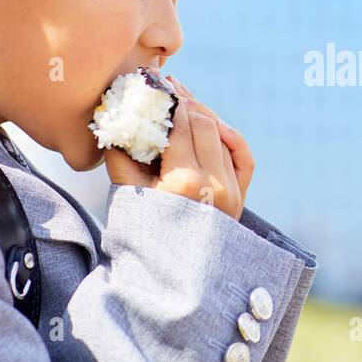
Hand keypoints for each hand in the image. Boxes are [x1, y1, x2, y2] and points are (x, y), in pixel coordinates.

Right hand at [102, 76, 253, 219]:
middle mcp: (215, 184)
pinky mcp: (240, 198)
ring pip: (222, 136)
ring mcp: (232, 191)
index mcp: (185, 181)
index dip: (168, 101)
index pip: (181, 125)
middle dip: (186, 102)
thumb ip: (121, 153)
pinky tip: (216, 124)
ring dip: (204, 115)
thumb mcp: (125, 192)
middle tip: (170, 86)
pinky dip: (231, 138)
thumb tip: (118, 117)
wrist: (171, 276)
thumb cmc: (141, 233)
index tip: (157, 85)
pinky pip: (242, 157)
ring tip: (186, 100)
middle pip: (204, 124)